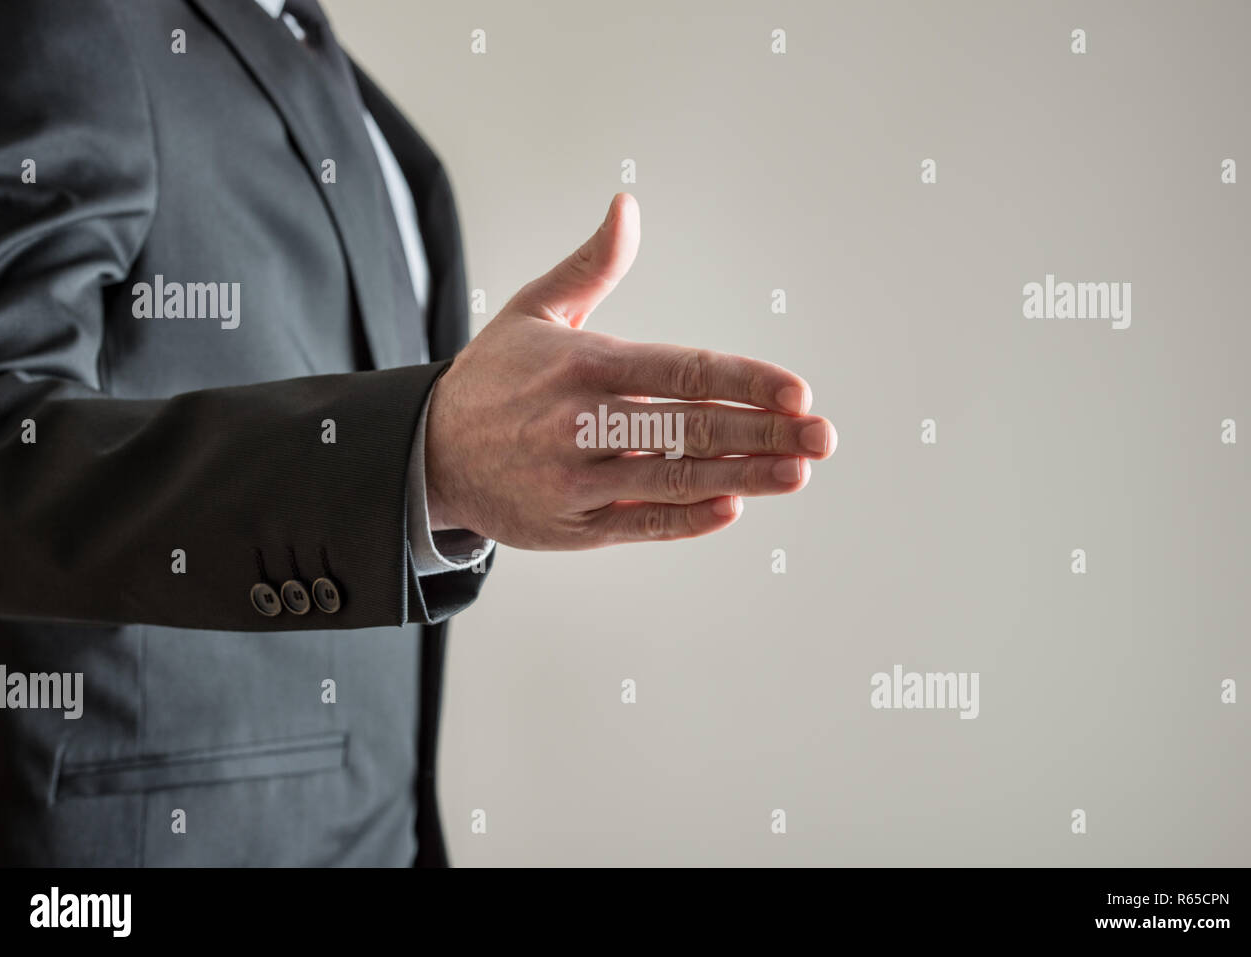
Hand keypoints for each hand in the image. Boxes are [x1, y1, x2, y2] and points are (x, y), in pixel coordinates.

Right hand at [424, 193, 836, 548]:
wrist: (427, 453)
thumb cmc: (495, 378)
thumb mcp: (534, 311)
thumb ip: (590, 265)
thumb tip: (627, 205)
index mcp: (584, 364)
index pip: (681, 371)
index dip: (744, 381)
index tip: (797, 391)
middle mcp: (582, 422)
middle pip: (689, 427)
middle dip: (763, 432)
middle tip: (824, 437)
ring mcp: (577, 478)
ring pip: (672, 479)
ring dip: (741, 477)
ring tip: (797, 473)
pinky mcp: (571, 525)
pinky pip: (638, 524)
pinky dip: (684, 520)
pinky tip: (731, 510)